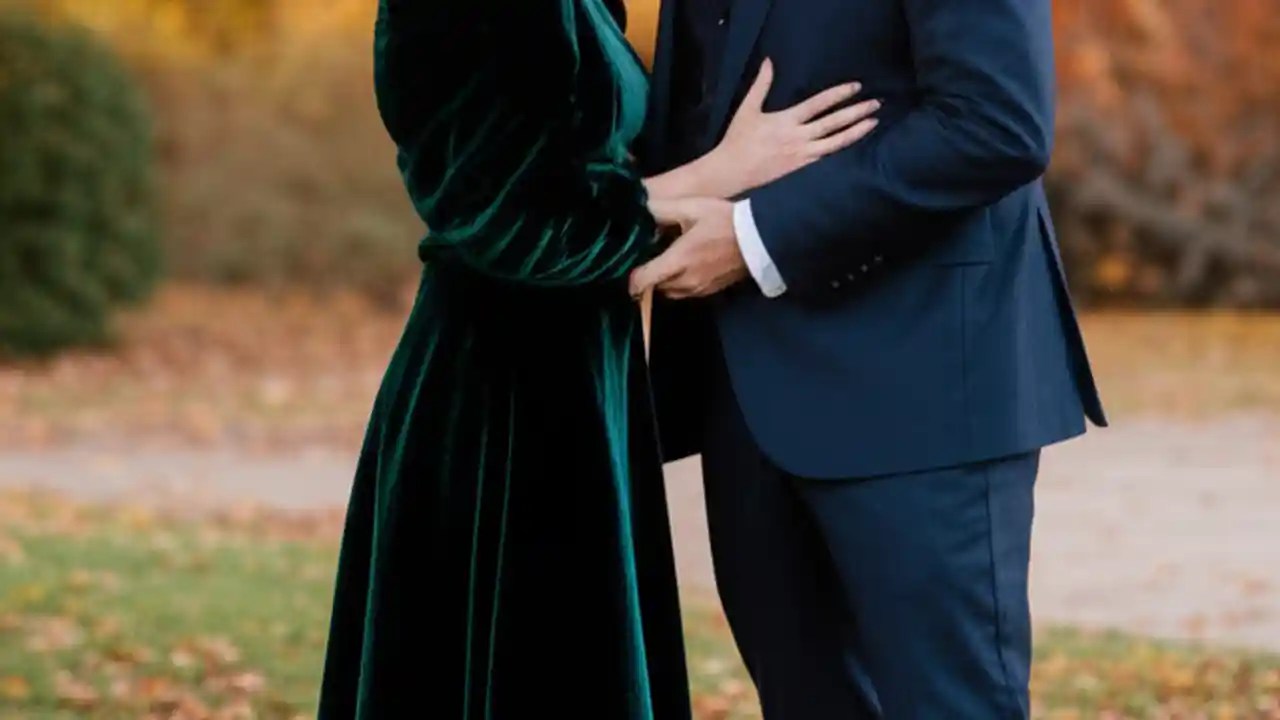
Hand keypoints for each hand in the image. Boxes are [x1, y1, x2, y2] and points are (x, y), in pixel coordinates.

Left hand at [631, 198, 744, 299]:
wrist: (761, 238)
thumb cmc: (725, 220)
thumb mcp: (692, 208)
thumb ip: (662, 209)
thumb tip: (639, 209)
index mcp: (678, 261)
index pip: (642, 281)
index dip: (631, 277)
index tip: (629, 264)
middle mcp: (685, 280)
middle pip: (653, 287)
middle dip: (647, 276)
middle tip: (648, 256)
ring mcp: (699, 289)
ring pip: (669, 292)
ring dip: (663, 281)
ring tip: (666, 260)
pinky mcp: (710, 291)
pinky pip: (685, 293)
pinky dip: (679, 283)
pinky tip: (685, 265)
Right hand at [703, 59, 879, 196]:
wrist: (732, 172)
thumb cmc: (738, 140)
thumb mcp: (748, 109)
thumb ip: (761, 85)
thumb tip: (769, 61)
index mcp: (786, 121)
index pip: (818, 104)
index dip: (839, 94)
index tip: (856, 86)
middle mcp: (798, 138)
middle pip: (834, 123)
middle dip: (856, 112)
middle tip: (876, 103)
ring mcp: (802, 156)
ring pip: (836, 143)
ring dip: (856, 132)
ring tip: (874, 123)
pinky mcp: (802, 169)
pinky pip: (828, 159)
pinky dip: (844, 151)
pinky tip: (857, 144)